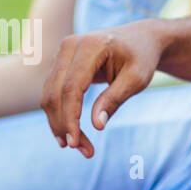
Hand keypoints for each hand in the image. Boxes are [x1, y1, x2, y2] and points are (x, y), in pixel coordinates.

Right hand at [40, 20, 164, 157]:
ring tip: (78, 146)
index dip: (70, 118)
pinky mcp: (59, 63)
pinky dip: (60, 114)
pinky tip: (70, 133)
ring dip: (59, 123)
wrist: (139, 38)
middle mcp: (69, 46)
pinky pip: (52, 92)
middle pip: (55, 93)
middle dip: (64, 125)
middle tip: (81, 151)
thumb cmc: (141, 57)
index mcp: (90, 46)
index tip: (76, 143)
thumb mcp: (136, 79)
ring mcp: (61, 53)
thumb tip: (96, 125)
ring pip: (49, 95)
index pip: (71, 88)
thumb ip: (115, 99)